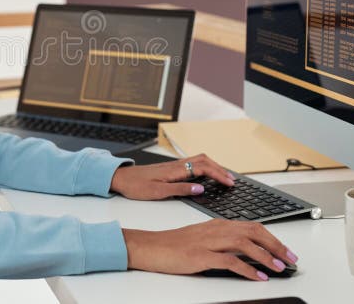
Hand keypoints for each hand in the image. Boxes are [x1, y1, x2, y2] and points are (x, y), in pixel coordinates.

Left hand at [110, 153, 234, 199]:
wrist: (121, 178)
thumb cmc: (136, 186)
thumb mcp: (158, 192)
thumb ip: (180, 190)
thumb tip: (201, 189)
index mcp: (175, 170)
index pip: (203, 168)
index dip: (218, 175)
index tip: (229, 183)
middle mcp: (176, 165)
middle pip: (204, 160)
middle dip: (220, 169)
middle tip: (232, 181)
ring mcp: (174, 165)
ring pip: (199, 160)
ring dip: (214, 166)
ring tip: (224, 177)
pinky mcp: (171, 168)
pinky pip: (193, 163)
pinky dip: (205, 167)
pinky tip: (207, 175)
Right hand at [122, 219, 298, 280]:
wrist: (150, 246)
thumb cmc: (174, 244)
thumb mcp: (202, 238)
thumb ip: (223, 240)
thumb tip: (246, 251)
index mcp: (217, 224)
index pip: (252, 226)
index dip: (273, 238)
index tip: (286, 251)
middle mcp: (215, 229)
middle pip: (253, 232)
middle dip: (276, 246)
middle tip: (291, 259)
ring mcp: (208, 242)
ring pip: (245, 244)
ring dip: (266, 257)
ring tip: (280, 268)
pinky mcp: (200, 256)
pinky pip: (230, 261)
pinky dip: (248, 269)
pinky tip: (258, 277)